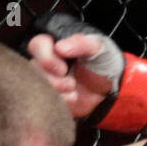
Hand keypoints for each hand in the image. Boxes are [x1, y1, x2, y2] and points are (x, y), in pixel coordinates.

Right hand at [28, 12, 146, 132]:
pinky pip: (45, 102)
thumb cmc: (104, 62)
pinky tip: (72, 99)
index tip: (62, 68)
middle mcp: (47, 63)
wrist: (112, 89)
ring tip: (73, 89)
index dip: (45, 58)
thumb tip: (59, 47)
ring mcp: (47, 81)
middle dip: (52, 79)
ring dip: (56, 91)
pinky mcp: (50, 99)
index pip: (36, 45)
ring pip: (37, 86)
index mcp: (55, 45)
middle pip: (34, 69)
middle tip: (70, 83)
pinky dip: (60, 102)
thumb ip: (80, 43)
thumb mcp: (97, 47)